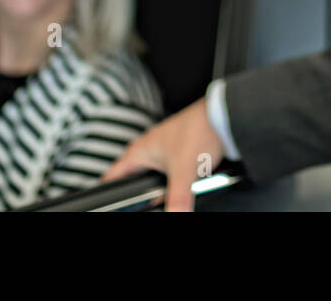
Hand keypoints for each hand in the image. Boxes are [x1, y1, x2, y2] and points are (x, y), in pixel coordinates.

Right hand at [99, 98, 224, 211]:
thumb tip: (175, 215)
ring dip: (158, 190)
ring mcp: (164, 149)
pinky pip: (169, 174)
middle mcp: (149, 148)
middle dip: (136, 195)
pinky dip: (172, 184)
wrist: (223, 115)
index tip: (107, 206)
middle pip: (133, 179)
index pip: (113, 177)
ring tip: (160, 200)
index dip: (108, 193)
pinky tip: (181, 190)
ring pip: (153, 177)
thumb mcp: (184, 173)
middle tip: (137, 206)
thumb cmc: (198, 131)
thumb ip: (178, 200)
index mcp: (140, 151)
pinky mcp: (180, 151)